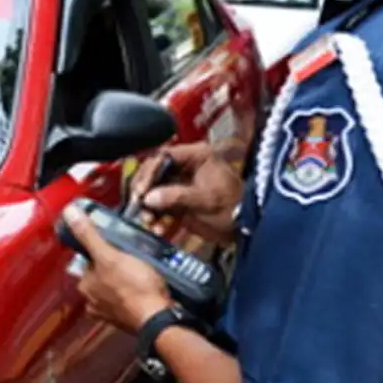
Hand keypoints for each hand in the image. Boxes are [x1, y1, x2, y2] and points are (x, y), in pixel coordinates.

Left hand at [62, 205, 171, 334]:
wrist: (158, 317)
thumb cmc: (134, 286)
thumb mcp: (110, 255)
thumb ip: (88, 235)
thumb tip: (68, 213)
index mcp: (86, 285)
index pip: (90, 259)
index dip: (105, 249)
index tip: (119, 243)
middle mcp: (93, 301)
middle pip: (103, 273)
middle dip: (116, 264)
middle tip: (134, 255)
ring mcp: (111, 313)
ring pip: (116, 286)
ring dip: (127, 278)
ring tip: (144, 269)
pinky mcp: (128, 319)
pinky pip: (129, 299)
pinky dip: (136, 292)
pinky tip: (146, 286)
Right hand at [128, 140, 242, 244]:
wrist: (245, 227)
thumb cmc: (234, 206)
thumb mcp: (207, 199)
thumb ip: (177, 196)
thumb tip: (149, 198)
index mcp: (196, 156)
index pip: (164, 156)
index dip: (149, 172)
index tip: (142, 190)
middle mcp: (184, 166)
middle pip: (154, 171)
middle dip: (144, 189)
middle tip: (137, 204)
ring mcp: (179, 183)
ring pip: (153, 189)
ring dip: (147, 206)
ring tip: (147, 220)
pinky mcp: (177, 200)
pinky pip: (158, 205)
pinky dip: (155, 216)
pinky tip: (156, 226)